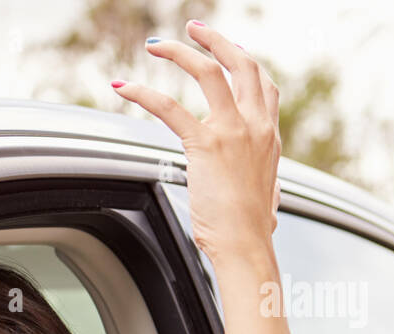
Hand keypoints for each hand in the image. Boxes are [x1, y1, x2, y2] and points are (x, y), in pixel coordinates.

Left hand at [111, 20, 281, 263]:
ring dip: (180, 53)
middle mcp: (256, 126)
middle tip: (194, 28)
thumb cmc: (250, 231)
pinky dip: (144, 93)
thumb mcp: (264, 197)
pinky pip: (170, 107)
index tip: (228, 48)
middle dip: (216, 40)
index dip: (244, 60)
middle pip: (242, 64)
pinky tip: (124, 87)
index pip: (263, 85)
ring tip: (156, 45)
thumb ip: (262, 183)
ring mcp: (233, 132)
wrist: (247, 245)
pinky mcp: (206, 145)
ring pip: (208, 72)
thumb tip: (268, 195)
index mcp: (270, 136)